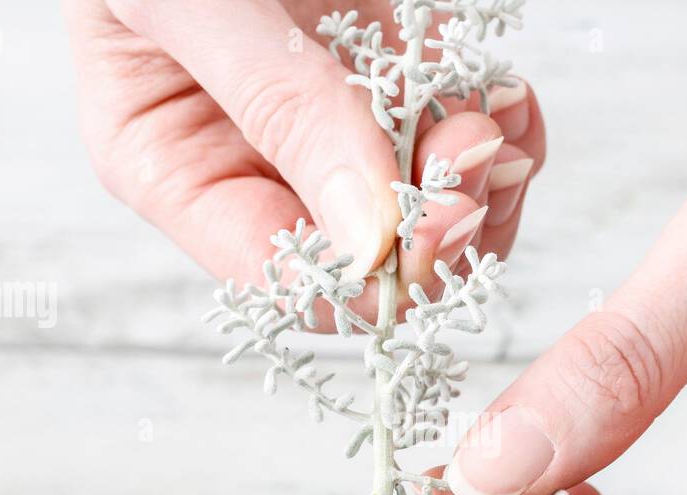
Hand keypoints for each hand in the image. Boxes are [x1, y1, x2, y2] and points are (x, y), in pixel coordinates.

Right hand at [64, 0, 543, 315]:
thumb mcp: (191, 3)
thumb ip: (279, 107)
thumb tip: (371, 237)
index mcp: (181, 167)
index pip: (283, 276)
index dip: (364, 276)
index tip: (431, 226)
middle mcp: (264, 161)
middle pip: (372, 258)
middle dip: (439, 227)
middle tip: (477, 160)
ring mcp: (340, 119)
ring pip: (432, 210)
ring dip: (481, 180)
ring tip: (493, 118)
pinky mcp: (399, 74)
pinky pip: (463, 136)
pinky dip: (498, 128)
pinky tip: (504, 98)